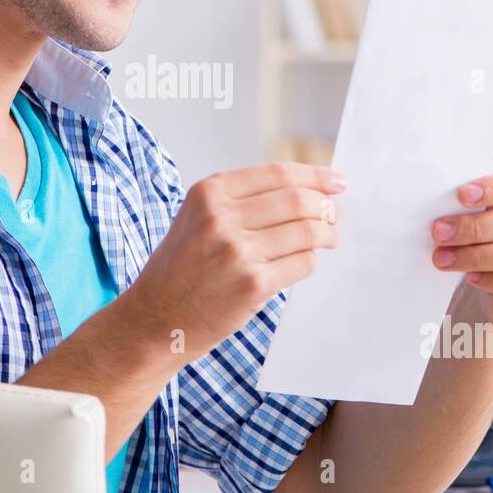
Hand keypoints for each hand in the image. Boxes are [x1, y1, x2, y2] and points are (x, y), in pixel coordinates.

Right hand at [128, 162, 344, 358]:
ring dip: (327, 235)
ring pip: (306, 232)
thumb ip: (242, 200)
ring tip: (328, 239)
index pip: (278, 174)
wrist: (155, 318)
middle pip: (298, 200)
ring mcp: (237, 253)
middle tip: (336, 215)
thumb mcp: (198, 217)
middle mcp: (221, 218)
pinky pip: (302, 264)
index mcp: (209, 193)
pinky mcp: (252, 285)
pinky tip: (305, 262)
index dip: (316, 176)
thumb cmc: (182, 267)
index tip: (337, 182)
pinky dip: (311, 261)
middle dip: (326, 206)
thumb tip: (305, 189)